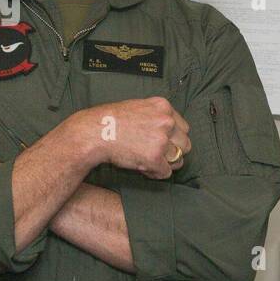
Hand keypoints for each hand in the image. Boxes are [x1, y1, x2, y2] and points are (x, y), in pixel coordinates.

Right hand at [77, 97, 191, 179]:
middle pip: (185, 144)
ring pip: (178, 159)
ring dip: (166, 163)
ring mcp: (161, 140)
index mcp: (163, 107)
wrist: (94, 132)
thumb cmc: (111, 120)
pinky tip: (143, 167)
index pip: (184, 128)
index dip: (173, 139)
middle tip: (157, 155)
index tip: (162, 143)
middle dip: (173, 152)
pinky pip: (165, 172)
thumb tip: (169, 129)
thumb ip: (156, 116)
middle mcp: (166, 121)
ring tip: (149, 161)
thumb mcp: (138, 106)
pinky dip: (155, 173)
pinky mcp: (154, 157)